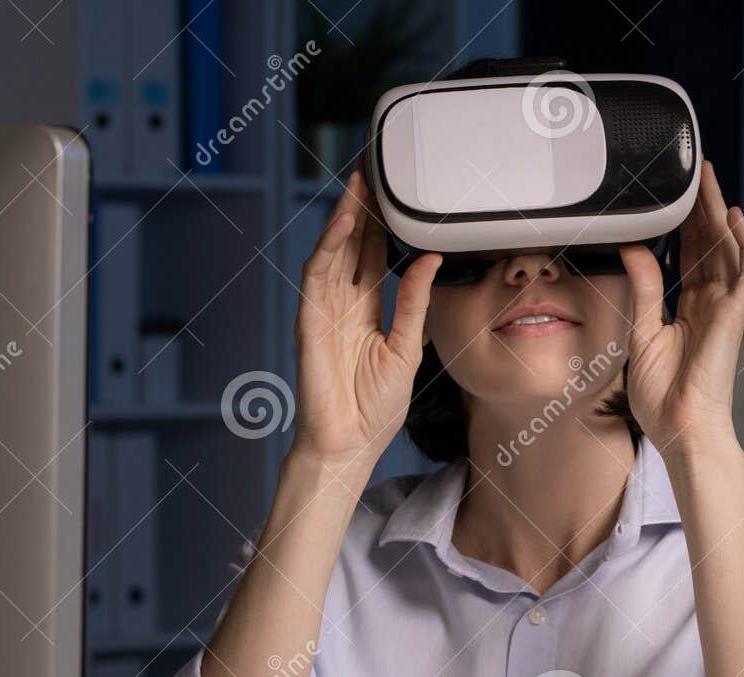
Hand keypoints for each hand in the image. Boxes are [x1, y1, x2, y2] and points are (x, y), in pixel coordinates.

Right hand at [291, 168, 442, 473]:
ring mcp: (324, 309)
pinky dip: (329, 245)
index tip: (394, 191)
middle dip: (362, 206)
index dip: (383, 222)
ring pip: (333, 250)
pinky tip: (343, 222)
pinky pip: (318, 274)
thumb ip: (414, 302)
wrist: (349, 443)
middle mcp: (343, 303)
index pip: (374, 254)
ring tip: (360, 182)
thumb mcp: (408, 347)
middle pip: (352, 243)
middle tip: (375, 167)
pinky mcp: (310, 319)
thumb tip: (432, 260)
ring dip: (345, 216)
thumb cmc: (376, 407)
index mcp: (367, 310)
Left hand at [619, 161, 743, 457]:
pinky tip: (734, 217)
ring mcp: (725, 308)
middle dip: (704, 206)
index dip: (685, 223)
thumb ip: (643, 288)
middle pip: (710, 243)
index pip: (689, 254)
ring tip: (710, 179)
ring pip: (729, 249)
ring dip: (721, 213)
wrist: (680, 429)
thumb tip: (632, 249)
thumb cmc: (663, 396)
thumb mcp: (642, 332)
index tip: (676, 195)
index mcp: (690, 308)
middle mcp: (711, 303)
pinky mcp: (734, 316)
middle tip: (696, 170)